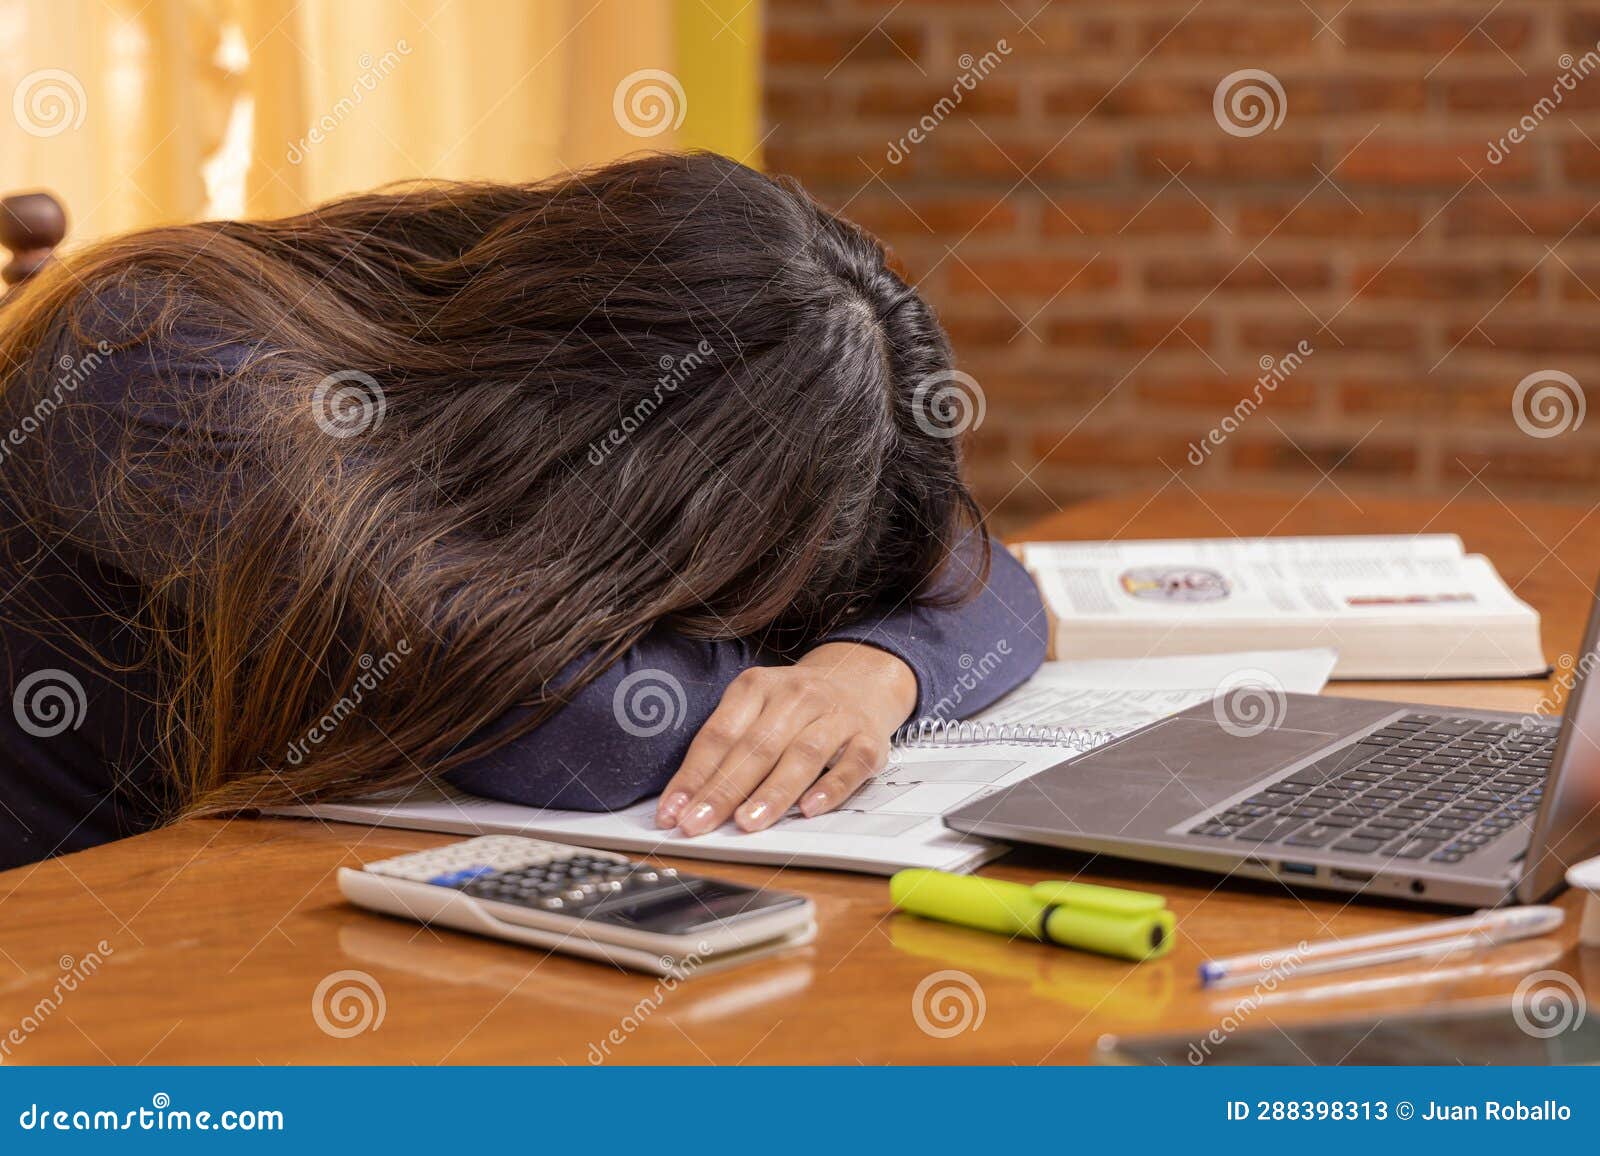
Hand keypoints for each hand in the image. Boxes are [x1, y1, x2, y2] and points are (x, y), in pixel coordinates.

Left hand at [654, 643, 917, 835]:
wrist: (861, 679)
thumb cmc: (795, 708)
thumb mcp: (754, 710)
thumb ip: (725, 751)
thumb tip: (685, 804)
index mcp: (756, 686)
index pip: (719, 736)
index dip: (693, 776)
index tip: (672, 813)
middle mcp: (797, 696)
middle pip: (756, 747)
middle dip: (723, 790)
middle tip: (698, 825)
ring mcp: (836, 717)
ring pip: (802, 755)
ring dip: (772, 792)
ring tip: (746, 823)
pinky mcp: (869, 740)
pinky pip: (851, 765)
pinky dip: (831, 788)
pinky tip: (809, 810)